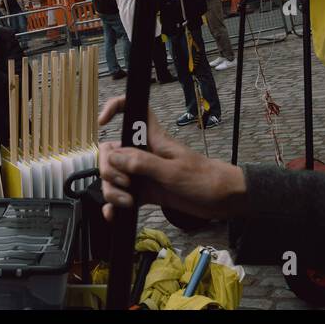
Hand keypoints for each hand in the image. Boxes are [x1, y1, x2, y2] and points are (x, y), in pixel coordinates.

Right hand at [96, 95, 247, 222]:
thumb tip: (114, 158)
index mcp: (153, 139)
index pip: (131, 111)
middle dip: (110, 170)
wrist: (222, 200)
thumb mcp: (172, 171)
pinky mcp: (147, 192)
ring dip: (112, 192)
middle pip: (112, 153)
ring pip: (115, 177)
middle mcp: (145, 154)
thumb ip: (142, 164)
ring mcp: (144, 174)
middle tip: (127, 183)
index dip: (115, 108)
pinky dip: (115, 206)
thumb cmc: (203, 179)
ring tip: (127, 202)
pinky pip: (123, 196)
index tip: (102, 122)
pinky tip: (113, 215)